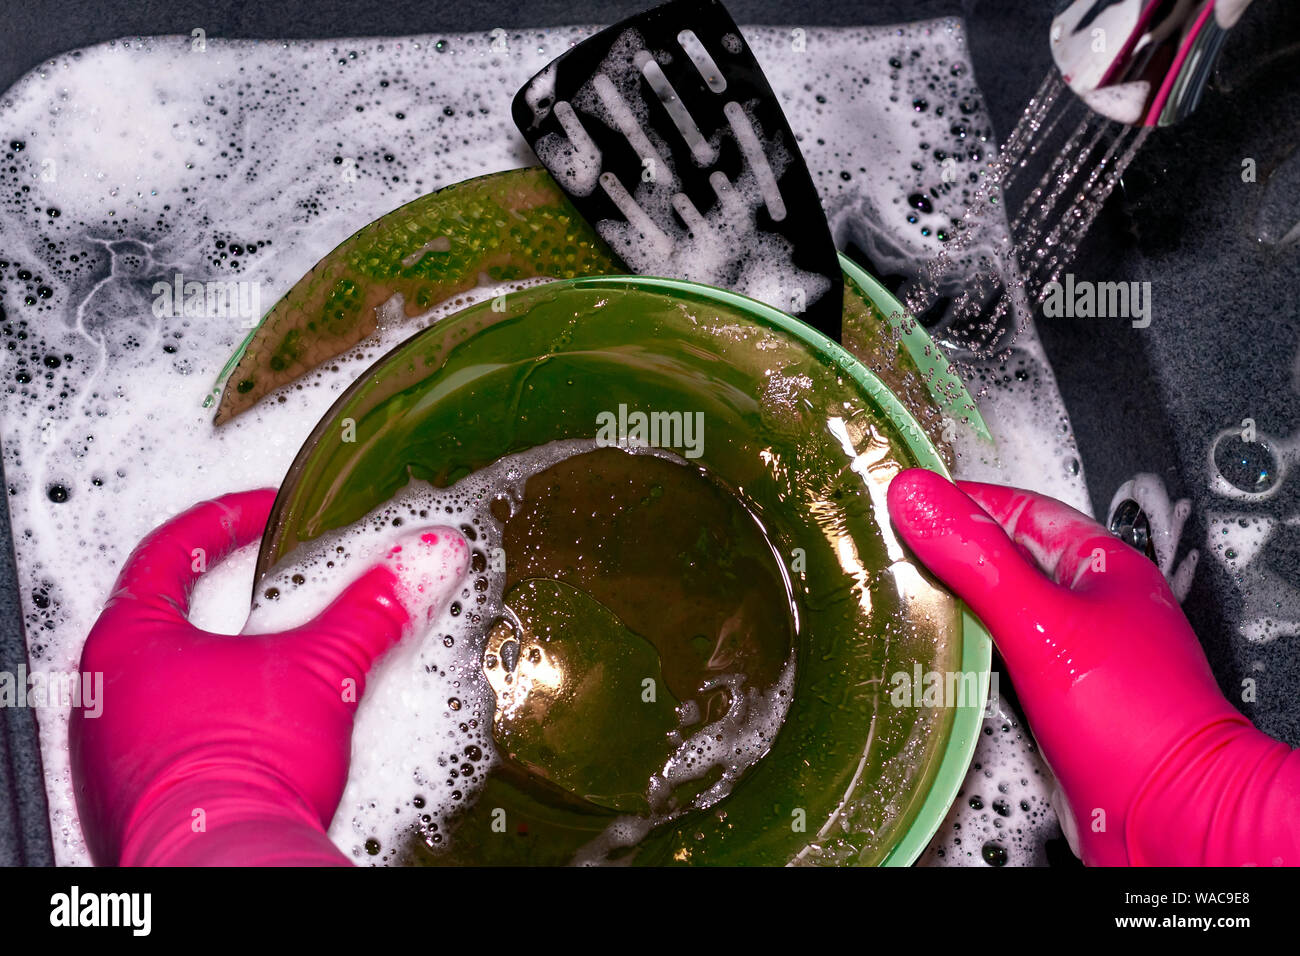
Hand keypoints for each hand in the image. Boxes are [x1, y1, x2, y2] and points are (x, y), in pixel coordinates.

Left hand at [70, 489, 468, 865]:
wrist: (225, 866)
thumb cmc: (241, 771)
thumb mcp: (325, 670)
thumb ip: (375, 607)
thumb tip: (423, 556)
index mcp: (128, 643)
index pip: (171, 549)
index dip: (228, 520)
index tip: (267, 511)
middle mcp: (106, 694)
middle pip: (166, 615)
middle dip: (227, 598)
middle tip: (271, 584)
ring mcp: (115, 751)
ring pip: (169, 681)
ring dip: (223, 665)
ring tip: (275, 662)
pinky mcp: (136, 798)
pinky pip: (175, 736)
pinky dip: (217, 719)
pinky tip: (258, 732)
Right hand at [887, 468, 1299, 865]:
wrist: (1173, 817)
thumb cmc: (1136, 722)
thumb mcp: (1039, 623)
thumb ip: (976, 559)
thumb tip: (918, 497)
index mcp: (1104, 568)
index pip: (1022, 509)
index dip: (965, 502)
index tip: (912, 502)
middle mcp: (1097, 608)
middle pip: (1014, 561)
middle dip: (959, 553)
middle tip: (901, 548)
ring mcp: (1084, 658)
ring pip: (1011, 613)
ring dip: (964, 606)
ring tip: (913, 598)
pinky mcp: (1069, 705)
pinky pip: (1012, 663)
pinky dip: (975, 655)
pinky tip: (948, 663)